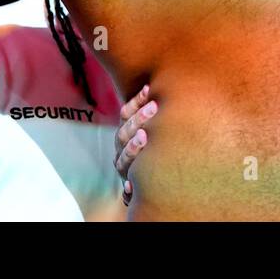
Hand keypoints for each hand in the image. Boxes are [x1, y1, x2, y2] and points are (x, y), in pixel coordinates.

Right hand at [114, 84, 155, 205]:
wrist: (153, 182)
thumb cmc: (158, 146)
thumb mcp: (154, 128)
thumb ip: (153, 112)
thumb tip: (157, 87)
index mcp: (126, 133)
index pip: (125, 115)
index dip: (135, 102)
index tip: (148, 89)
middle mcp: (121, 150)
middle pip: (124, 133)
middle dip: (138, 119)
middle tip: (154, 107)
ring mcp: (124, 169)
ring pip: (123, 159)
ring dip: (132, 147)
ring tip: (143, 137)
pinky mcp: (129, 189)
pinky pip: (126, 191)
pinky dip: (128, 189)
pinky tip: (131, 186)